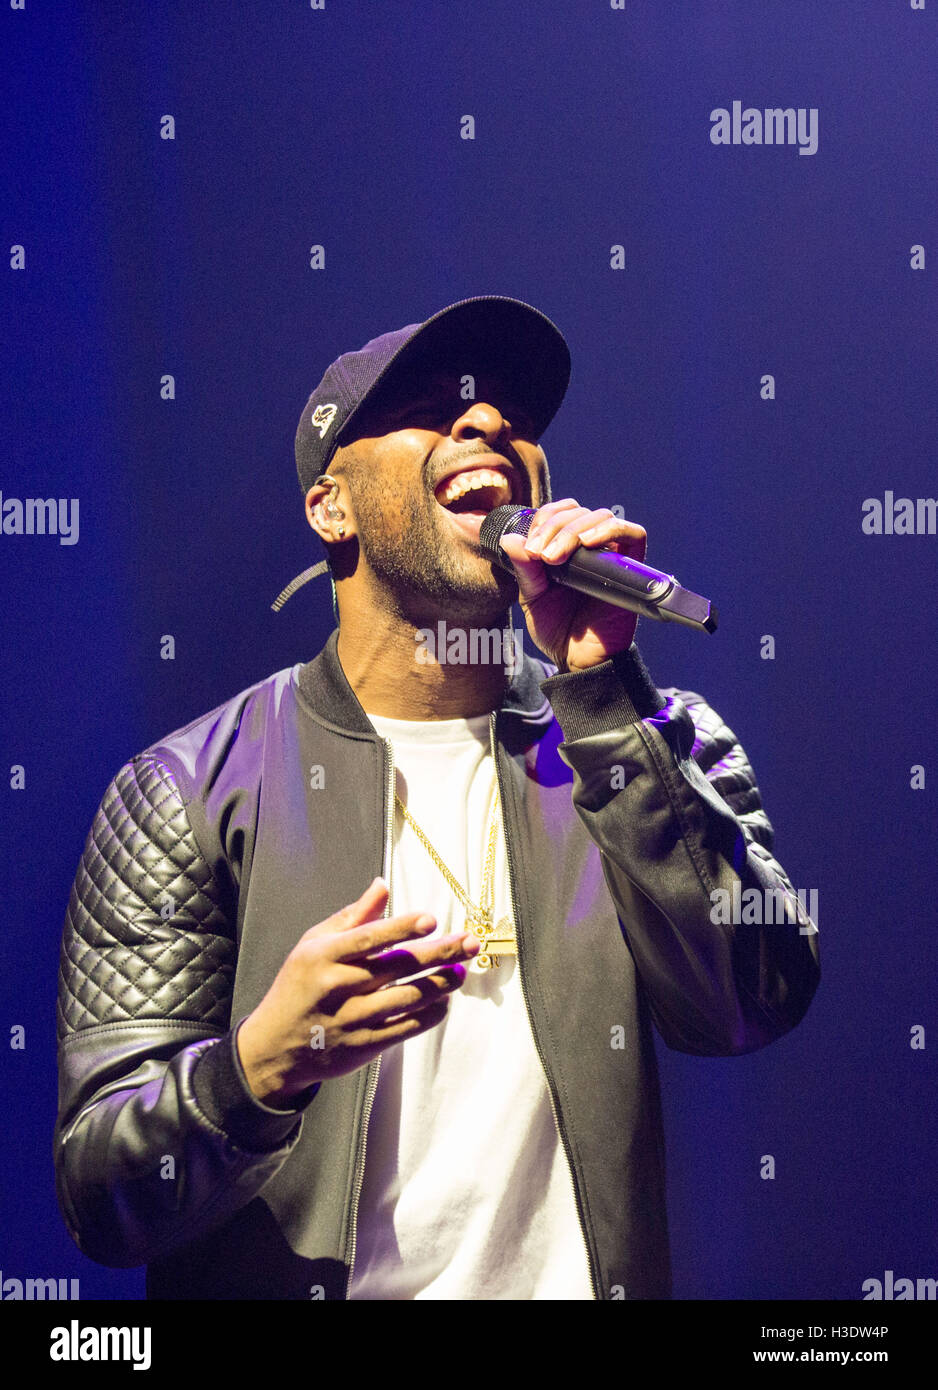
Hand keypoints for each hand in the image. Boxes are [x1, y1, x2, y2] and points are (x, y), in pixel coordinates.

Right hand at [237, 878, 478, 1104]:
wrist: (275, 1047)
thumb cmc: (298, 986)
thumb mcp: (313, 944)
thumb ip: (352, 916)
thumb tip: (382, 885)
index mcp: (324, 956)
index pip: (370, 938)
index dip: (402, 928)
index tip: (432, 920)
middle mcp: (339, 986)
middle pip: (398, 966)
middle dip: (439, 953)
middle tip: (469, 943)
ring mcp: (353, 1018)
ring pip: (408, 998)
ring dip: (441, 983)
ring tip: (460, 970)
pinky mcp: (364, 1045)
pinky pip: (406, 1028)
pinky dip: (429, 1014)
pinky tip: (444, 1001)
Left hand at [497, 498, 647, 671]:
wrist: (577, 660)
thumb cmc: (557, 630)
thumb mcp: (532, 597)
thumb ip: (524, 568)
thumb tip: (510, 538)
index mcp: (566, 549)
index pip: (560, 513)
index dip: (545, 519)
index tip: (530, 546)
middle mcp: (590, 548)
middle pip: (580, 512)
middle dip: (554, 527)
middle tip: (540, 555)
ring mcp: (612, 556)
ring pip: (602, 517)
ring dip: (574, 530)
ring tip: (554, 557)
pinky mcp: (632, 568)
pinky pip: (634, 535)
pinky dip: (610, 530)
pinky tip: (587, 544)